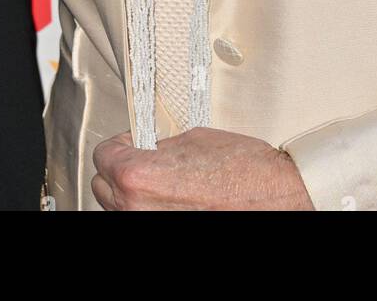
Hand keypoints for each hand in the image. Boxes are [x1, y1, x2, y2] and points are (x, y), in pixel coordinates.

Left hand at [91, 126, 314, 210]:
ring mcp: (148, 227)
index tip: (132, 141)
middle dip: (122, 170)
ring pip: (121, 207)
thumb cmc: (243, 172)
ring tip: (164, 182)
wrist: (274, 199)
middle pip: (104, 185)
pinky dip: (153, 210)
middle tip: (145, 159)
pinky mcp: (164, 237)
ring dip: (134, 193)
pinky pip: (144, 219)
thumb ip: (159, 146)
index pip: (103, 155)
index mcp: (138, 175)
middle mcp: (135, 208)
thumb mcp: (192, 139)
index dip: (120, 144)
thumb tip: (148, 149)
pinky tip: (174, 201)